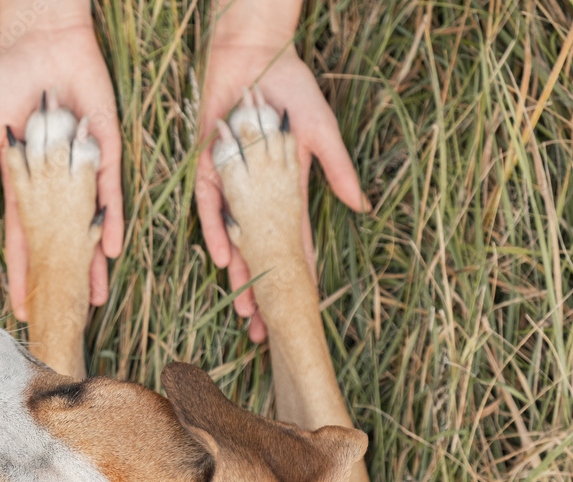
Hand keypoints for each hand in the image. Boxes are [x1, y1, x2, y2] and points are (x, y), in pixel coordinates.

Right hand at [0, 20, 121, 320]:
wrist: (39, 43)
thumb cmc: (4, 83)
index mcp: (23, 184)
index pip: (22, 239)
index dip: (21, 273)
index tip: (21, 306)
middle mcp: (55, 186)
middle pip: (59, 243)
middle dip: (60, 280)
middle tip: (65, 315)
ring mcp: (81, 172)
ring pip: (88, 228)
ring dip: (91, 263)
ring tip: (95, 298)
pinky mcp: (103, 153)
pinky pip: (110, 195)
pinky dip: (111, 223)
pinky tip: (110, 251)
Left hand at [196, 42, 368, 341]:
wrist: (256, 57)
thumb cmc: (292, 92)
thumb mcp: (322, 135)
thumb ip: (339, 172)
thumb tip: (363, 210)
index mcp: (285, 193)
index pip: (293, 245)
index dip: (297, 279)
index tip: (300, 313)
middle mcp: (256, 197)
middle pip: (260, 254)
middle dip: (263, 293)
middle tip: (265, 332)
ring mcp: (232, 185)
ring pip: (234, 241)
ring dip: (240, 275)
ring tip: (245, 310)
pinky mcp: (209, 168)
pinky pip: (211, 207)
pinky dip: (218, 231)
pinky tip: (226, 259)